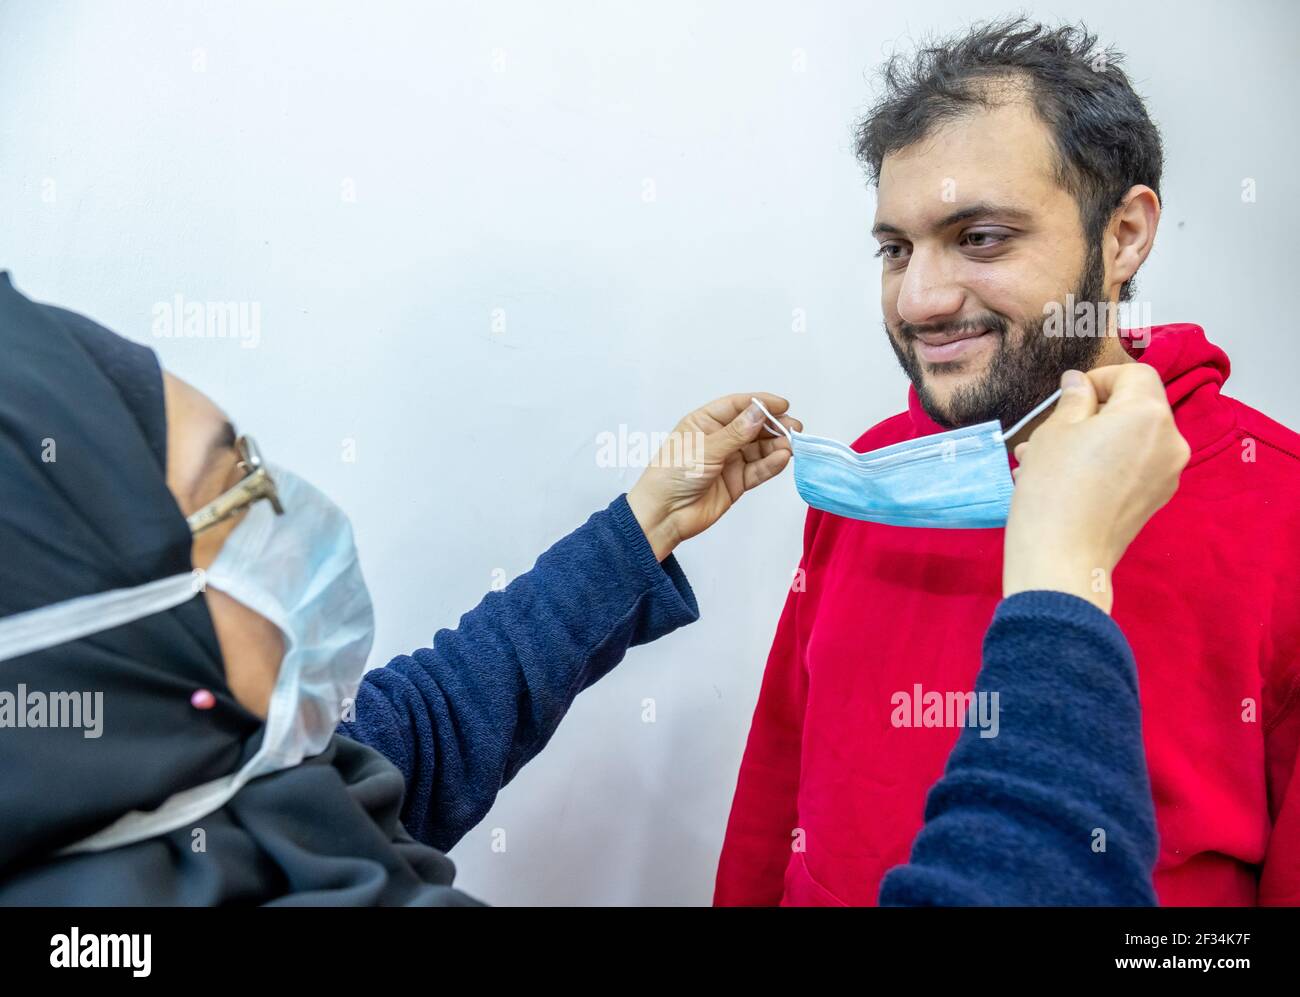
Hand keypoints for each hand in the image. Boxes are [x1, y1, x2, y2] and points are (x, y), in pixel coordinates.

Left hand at [627, 393, 800, 560]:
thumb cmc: (671, 476)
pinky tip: (783, 458)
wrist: (664, 516)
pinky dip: (771, 464)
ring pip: (759, 449)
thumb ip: (736, 433)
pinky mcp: (736, 482)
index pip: (736, 406)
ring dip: (776, 445)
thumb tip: (760, 412)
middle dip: (774, 426)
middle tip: (794, 427)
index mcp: (703, 423)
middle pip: (752, 427)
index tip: (782, 405)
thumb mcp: (704, 449)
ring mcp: (728, 461)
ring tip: (792, 444)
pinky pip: (758, 469)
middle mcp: (718, 439)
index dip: (760, 403)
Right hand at [1003, 365, 1190, 613]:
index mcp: (1148, 414)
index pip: (1135, 374)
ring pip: (1131, 440)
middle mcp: (1170, 441)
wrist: (1062, 558)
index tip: (1069, 396)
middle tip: (1053, 430)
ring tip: (1045, 460)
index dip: (1101, 378)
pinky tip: (1065, 481)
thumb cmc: (1053, 486)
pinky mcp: (1155, 500)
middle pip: (1137, 407)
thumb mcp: (1054, 432)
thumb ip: (1074, 400)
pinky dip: (1104, 464)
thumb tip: (1080, 383)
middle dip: (1095, 412)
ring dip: (1093, 440)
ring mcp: (1167, 474)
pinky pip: (1132, 467)